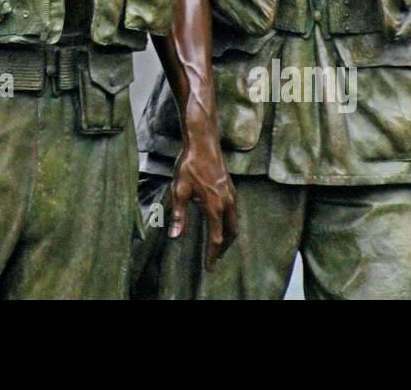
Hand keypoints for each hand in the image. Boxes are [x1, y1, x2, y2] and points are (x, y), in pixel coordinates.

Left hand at [169, 129, 238, 269]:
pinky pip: (234, 211)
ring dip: (228, 234)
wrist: (203, 142)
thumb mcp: (180, 190)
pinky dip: (229, 221)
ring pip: (234, 221)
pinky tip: (219, 220)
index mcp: (214, 207)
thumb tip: (175, 236)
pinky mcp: (231, 187)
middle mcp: (227, 203)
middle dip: (223, 247)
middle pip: (230, 233)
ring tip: (218, 242)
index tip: (209, 268)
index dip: (212, 255)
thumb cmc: (189, 165)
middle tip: (214, 257)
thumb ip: (179, 215)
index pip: (216, 238)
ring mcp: (232, 194)